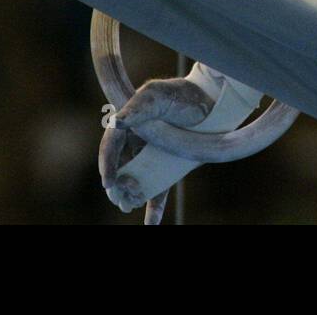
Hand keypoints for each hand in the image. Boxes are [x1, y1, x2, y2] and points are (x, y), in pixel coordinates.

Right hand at [97, 75, 215, 221]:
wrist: (209, 101)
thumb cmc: (179, 93)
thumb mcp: (156, 96)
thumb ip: (137, 108)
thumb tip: (117, 121)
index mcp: (129, 124)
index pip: (111, 145)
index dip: (107, 164)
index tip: (108, 181)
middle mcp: (136, 142)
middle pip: (120, 167)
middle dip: (117, 184)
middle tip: (121, 195)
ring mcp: (152, 156)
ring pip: (136, 181)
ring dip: (130, 196)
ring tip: (129, 206)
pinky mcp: (167, 168)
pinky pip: (158, 190)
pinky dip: (154, 207)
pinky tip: (152, 223)